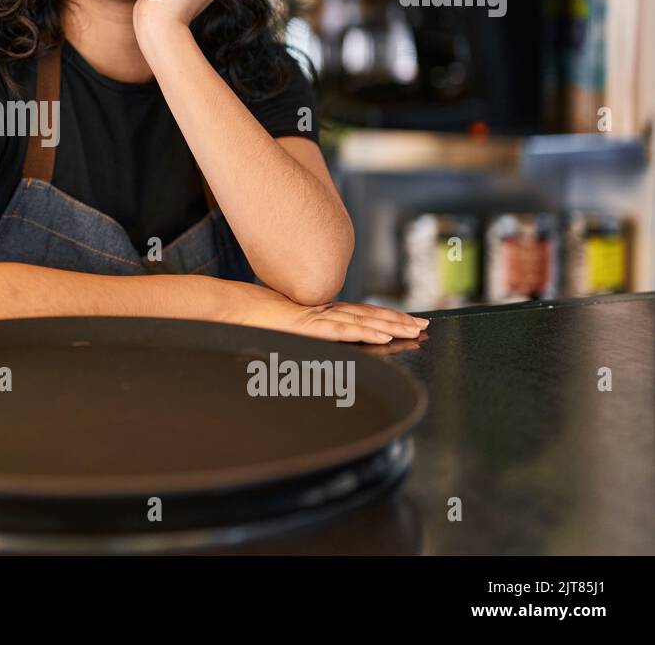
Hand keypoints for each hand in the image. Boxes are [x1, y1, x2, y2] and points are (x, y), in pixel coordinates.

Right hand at [217, 280, 427, 344]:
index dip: (383, 317)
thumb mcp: (280, 330)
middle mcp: (322, 311)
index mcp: (317, 313)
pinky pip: (343, 330)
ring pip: (363, 320)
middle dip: (398, 319)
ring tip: (415, 328)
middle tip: (424, 324)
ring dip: (391, 325)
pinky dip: (366, 331)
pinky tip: (384, 335)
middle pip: (368, 315)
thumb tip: (304, 346)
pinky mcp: (309, 325)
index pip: (358, 314)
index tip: (404, 321)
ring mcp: (317, 317)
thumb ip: (298, 336)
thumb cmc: (249, 319)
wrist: (230, 307)